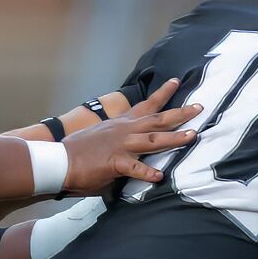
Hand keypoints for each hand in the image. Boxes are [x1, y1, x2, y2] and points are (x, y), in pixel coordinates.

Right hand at [59, 80, 198, 192]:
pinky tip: (158, 176)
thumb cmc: (79, 153)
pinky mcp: (114, 162)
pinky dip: (146, 172)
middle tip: (199, 107)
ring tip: (192, 135)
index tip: (176, 81)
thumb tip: (129, 146)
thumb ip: (120, 141)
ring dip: (174, 137)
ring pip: (153, 139)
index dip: (162, 94)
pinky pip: (134, 167)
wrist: (58, 161)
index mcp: (121, 125)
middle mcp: (124, 131)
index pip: (146, 105)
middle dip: (180, 113)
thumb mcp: (103, 139)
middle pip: (157, 119)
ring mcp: (120, 145)